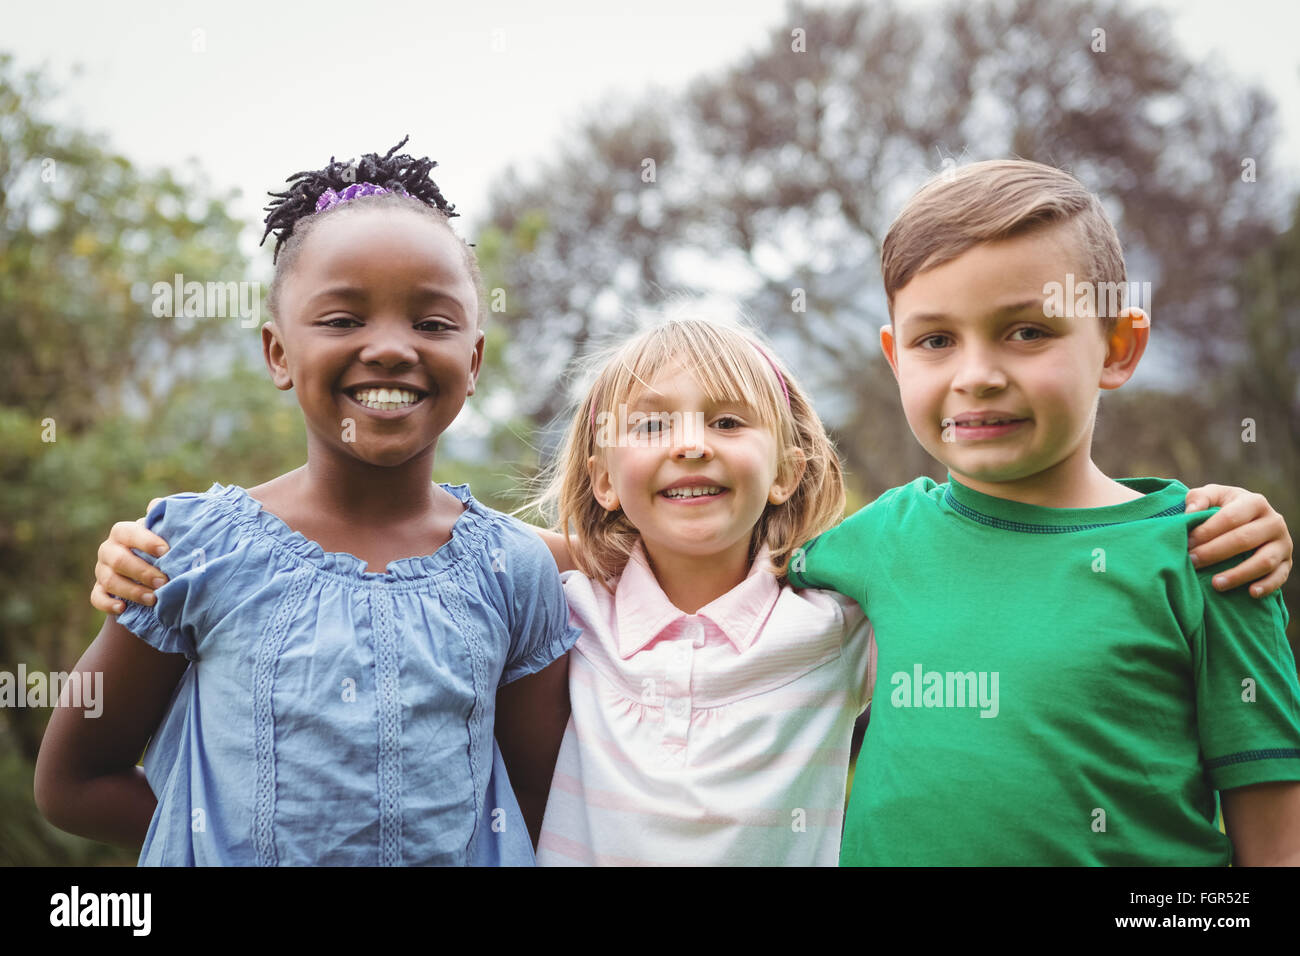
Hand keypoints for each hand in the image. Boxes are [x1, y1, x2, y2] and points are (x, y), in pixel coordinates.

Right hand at [90, 499, 169, 613]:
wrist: (148, 569)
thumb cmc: (158, 547)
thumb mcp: (162, 531)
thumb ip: (162, 518)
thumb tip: (158, 504)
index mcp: (123, 533)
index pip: (128, 532)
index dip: (145, 541)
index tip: (166, 551)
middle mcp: (109, 550)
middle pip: (119, 560)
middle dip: (142, 572)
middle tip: (164, 581)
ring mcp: (102, 570)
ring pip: (109, 581)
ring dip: (132, 591)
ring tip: (153, 599)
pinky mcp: (99, 589)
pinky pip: (96, 598)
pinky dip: (107, 604)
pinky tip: (122, 609)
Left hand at [1185, 485, 1291, 596]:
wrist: (1250, 520)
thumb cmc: (1224, 508)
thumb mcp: (1212, 496)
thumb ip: (1198, 498)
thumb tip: (1190, 513)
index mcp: (1255, 502)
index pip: (1230, 517)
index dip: (1207, 531)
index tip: (1186, 543)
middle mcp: (1274, 521)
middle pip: (1244, 539)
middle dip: (1214, 553)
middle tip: (1192, 563)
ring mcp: (1283, 543)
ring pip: (1264, 561)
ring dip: (1239, 574)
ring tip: (1215, 584)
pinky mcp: (1286, 563)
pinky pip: (1279, 577)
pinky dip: (1267, 586)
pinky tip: (1250, 593)